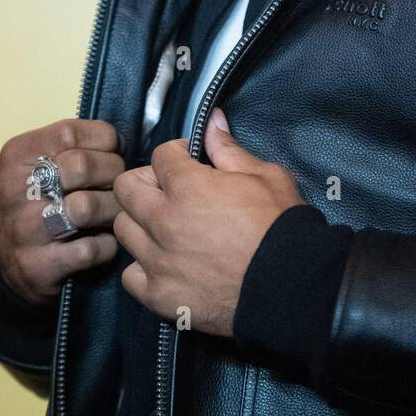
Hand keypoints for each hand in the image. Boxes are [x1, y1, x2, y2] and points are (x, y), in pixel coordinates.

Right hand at [0, 118, 124, 306]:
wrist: (15, 263)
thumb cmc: (46, 203)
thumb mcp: (50, 164)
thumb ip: (82, 146)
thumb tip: (125, 143)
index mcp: (18, 155)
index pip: (70, 133)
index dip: (104, 142)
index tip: (110, 154)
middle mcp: (14, 189)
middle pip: (81, 166)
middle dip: (112, 174)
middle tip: (115, 186)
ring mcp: (24, 230)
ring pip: (86, 206)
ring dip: (111, 210)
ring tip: (111, 214)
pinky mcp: (37, 266)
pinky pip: (92, 248)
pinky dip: (107, 246)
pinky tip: (101, 242)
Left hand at [112, 108, 303, 336]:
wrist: (291, 285)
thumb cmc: (281, 226)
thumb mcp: (265, 176)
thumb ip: (229, 149)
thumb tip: (211, 120)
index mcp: (187, 186)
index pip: (159, 155)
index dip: (178, 154)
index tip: (192, 162)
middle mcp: (163, 221)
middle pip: (126, 188)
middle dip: (147, 181)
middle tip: (172, 190)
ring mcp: (158, 261)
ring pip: (123, 230)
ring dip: (142, 223)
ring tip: (168, 229)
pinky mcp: (159, 295)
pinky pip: (130, 275)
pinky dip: (144, 268)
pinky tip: (166, 264)